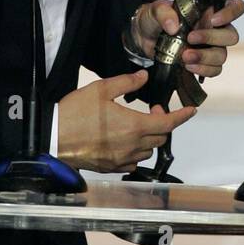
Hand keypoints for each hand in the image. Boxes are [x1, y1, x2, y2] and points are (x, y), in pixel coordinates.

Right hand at [56, 72, 195, 172]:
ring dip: (149, 138)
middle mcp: (133, 146)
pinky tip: (125, 142)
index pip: (169, 123)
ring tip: (136, 126)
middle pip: (161, 138)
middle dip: (162, 123)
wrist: (52, 138)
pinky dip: (135, 152)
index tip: (191, 110)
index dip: (182, 116)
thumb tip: (144, 77)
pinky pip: (133, 162)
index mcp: (134, 126)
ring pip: (148, 151)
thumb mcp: (101, 89)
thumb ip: (126, 82)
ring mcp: (122, 159)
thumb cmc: (75, 112)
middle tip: (151, 111)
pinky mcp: (112, 168)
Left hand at [133, 0, 243, 78]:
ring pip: (223, 55)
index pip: (236, 7)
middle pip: (231, 35)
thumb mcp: (155, 9)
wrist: (143, 38)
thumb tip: (173, 26)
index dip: (231, 13)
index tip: (213, 20)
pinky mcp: (204, 63)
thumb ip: (163, 12)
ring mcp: (211, 47)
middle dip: (212, 38)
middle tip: (190, 38)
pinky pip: (215, 70)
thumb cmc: (155, 19)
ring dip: (205, 57)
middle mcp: (215, 28)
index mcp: (210, 10)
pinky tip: (187, 66)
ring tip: (184, 56)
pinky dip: (203, 69)